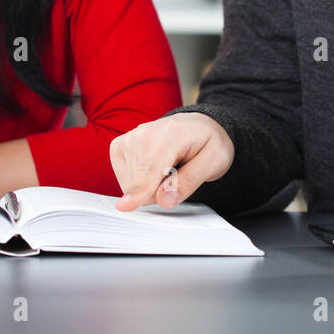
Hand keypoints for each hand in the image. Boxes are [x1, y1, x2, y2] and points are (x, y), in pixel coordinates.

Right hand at [110, 113, 233, 209]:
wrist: (195, 126)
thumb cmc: (206, 143)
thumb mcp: (215, 161)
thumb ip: (190, 181)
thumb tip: (164, 200)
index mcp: (170, 134)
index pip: (151, 168)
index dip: (139, 190)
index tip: (124, 206)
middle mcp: (143, 134)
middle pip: (141, 185)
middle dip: (159, 191)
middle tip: (179, 173)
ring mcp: (128, 139)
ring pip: (130, 186)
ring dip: (150, 187)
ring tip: (168, 167)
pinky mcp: (118, 147)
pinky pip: (124, 181)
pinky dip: (139, 182)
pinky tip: (153, 168)